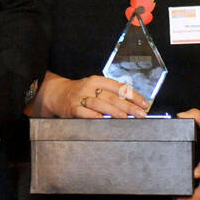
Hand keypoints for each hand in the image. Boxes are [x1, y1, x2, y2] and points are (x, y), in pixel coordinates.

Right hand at [32, 72, 148, 118]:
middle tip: (140, 114)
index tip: (144, 104)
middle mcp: (89, 87)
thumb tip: (132, 105)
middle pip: (112, 96)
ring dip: (113, 111)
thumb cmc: (80, 92)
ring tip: (125, 117)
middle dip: (128, 106)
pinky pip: (84, 112)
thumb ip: (110, 94)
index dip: (133, 95)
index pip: (119, 87)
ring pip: (99, 103)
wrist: (56, 93)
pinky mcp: (72, 108)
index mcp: (98, 80)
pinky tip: (103, 120)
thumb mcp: (95, 88)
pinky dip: (94, 116)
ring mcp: (80, 97)